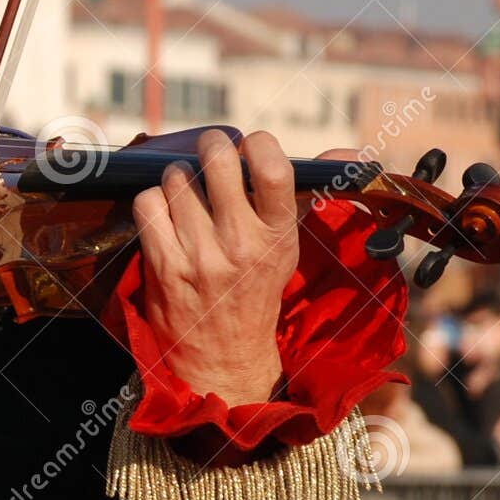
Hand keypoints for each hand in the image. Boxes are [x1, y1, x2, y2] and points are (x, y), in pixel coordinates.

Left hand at [133, 130, 298, 407]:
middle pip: (216, 160)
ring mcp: (199, 256)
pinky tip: (165, 216)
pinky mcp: (163, 266)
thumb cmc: (256, 287)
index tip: (250, 145)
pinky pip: (147, 203)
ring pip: (177, 178)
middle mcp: (241, 244)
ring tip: (189, 195)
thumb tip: (351, 154)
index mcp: (278, 236)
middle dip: (211, 147)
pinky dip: (153, 202)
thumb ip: (306, 195)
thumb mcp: (288, 246)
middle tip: (211, 155)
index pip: (273, 169)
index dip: (257, 144)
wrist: (223, 355)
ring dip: (180, 179)